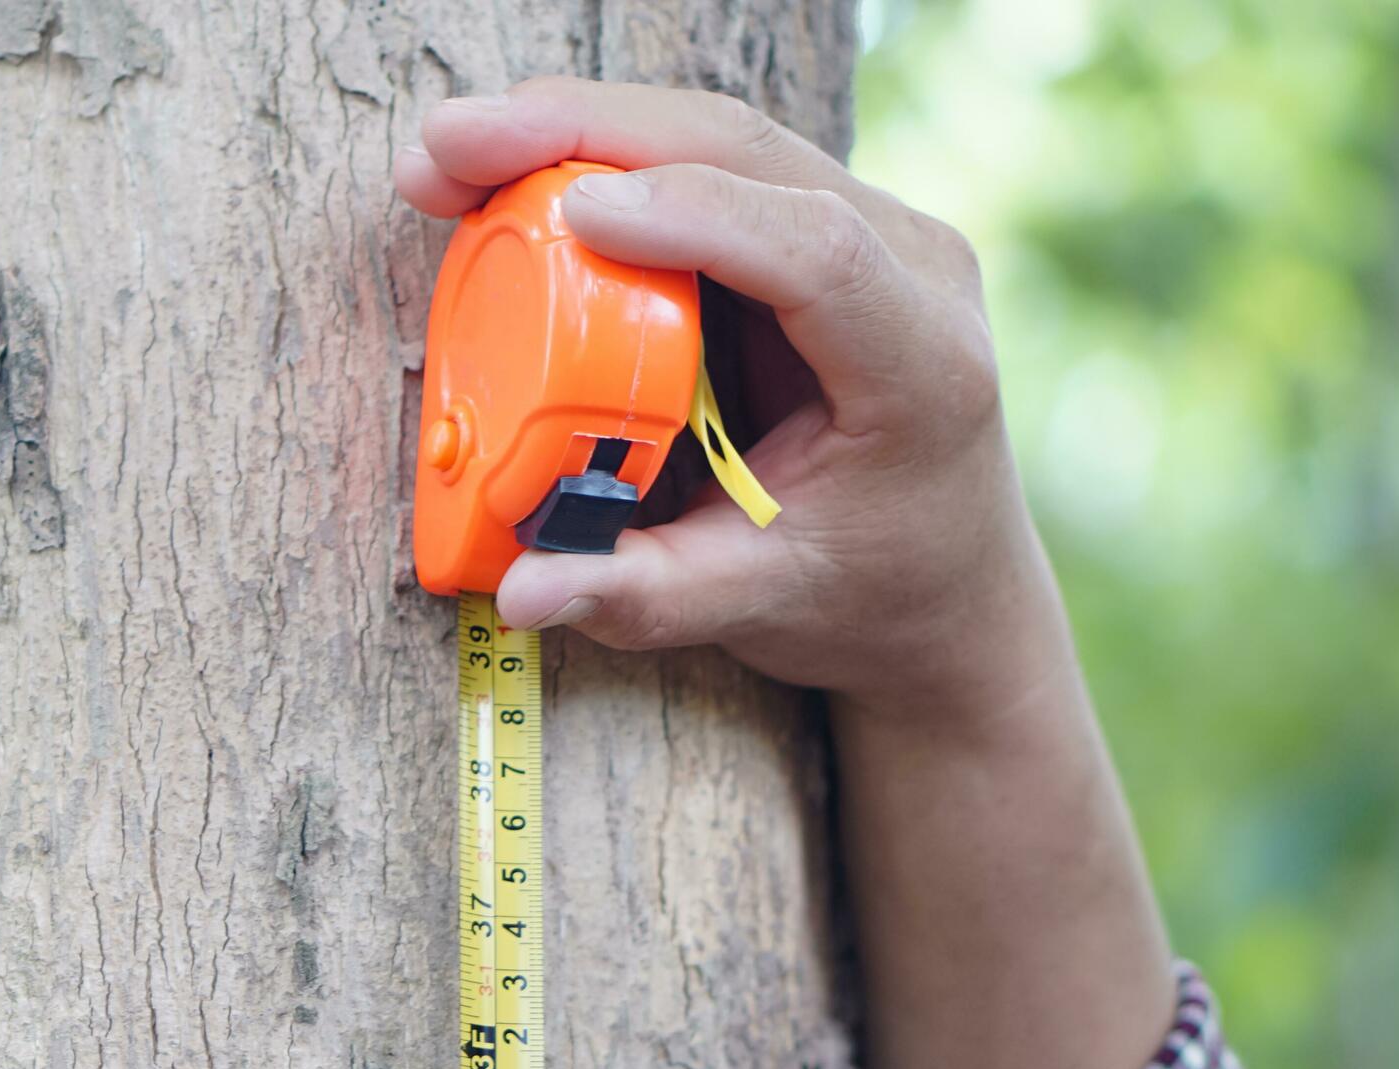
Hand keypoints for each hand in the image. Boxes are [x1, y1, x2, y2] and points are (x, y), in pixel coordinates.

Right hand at [397, 80, 1065, 731]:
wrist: (946, 584)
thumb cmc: (866, 595)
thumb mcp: (758, 607)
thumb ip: (642, 596)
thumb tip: (522, 593)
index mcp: (921, 366)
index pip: (817, 251)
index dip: (696, 218)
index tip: (575, 214)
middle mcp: (909, 267)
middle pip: (746, 151)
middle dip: (587, 132)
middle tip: (452, 147)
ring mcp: (865, 229)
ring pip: (714, 136)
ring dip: (576, 131)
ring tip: (452, 157)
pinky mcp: (808, 224)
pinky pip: (701, 166)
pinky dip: (599, 160)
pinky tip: (510, 172)